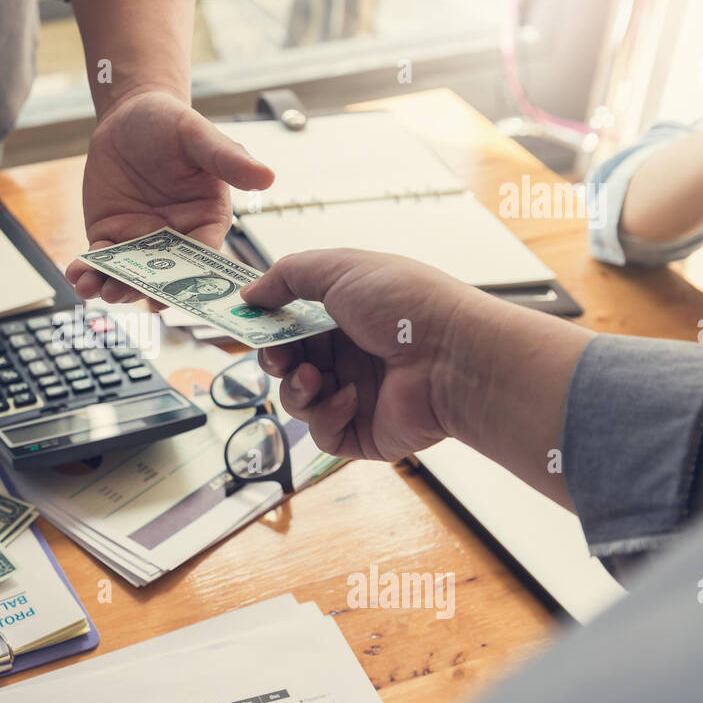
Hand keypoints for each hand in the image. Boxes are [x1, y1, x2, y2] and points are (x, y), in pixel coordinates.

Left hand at [67, 88, 274, 304]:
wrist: (130, 115)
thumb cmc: (172, 123)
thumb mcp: (199, 136)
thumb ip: (228, 159)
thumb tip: (267, 176)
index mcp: (206, 222)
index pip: (202, 258)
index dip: (189, 280)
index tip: (173, 296)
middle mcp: (175, 239)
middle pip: (161, 276)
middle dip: (140, 288)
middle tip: (120, 293)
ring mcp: (140, 241)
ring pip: (128, 274)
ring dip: (110, 285)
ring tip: (93, 287)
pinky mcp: (110, 235)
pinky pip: (100, 260)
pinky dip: (87, 270)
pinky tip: (76, 273)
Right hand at [240, 249, 487, 460]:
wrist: (455, 357)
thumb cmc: (407, 306)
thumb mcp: (340, 269)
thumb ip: (286, 275)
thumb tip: (249, 294)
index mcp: (347, 316)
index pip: (292, 324)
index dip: (268, 326)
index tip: (247, 325)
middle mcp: (351, 355)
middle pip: (288, 364)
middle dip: (275, 359)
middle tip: (279, 356)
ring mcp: (358, 396)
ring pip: (298, 401)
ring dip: (296, 389)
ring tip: (314, 377)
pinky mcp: (365, 433)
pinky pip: (323, 433)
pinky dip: (326, 416)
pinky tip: (350, 398)